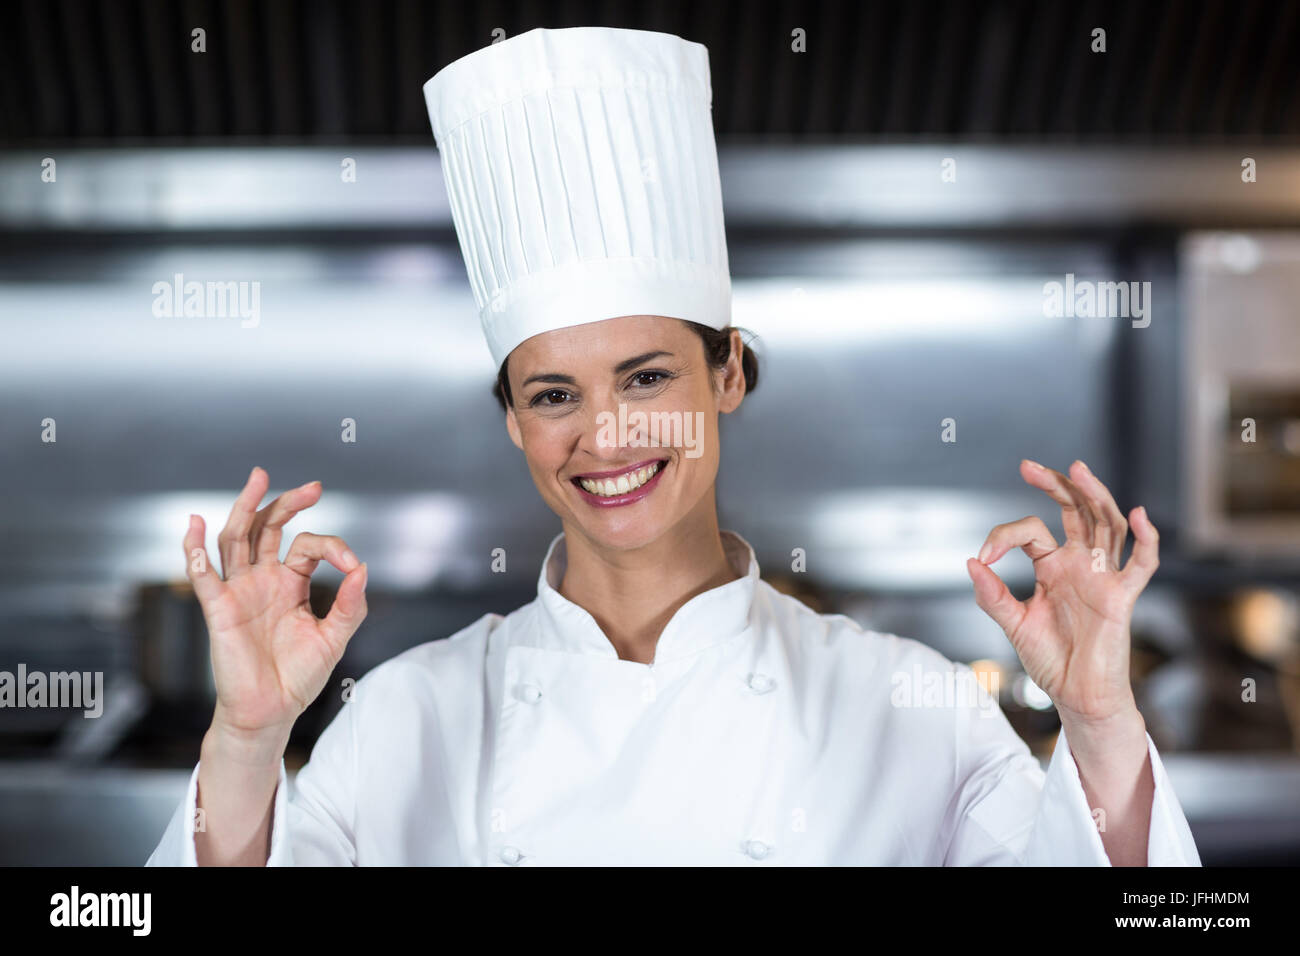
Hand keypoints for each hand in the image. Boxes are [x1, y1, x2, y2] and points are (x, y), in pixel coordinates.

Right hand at [184, 466, 367, 738]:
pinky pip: (202, 574)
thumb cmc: (299, 676)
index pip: (308, 546)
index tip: (352, 566)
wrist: (271, 711)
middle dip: (286, 503)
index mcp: (291, 583)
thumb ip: (351, 604)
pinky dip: (194, 548)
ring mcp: (239, 591)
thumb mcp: (335, 637)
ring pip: (236, 539)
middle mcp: (263, 580)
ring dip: (245, 507)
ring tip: (258, 478)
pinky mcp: (219, 608)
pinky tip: (195, 523)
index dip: (333, 547)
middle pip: (267, 528)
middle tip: (313, 487)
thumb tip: (363, 568)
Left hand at [966, 459, 1158, 724]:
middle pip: (1075, 512)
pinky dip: (1147, 540)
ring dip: (1095, 496)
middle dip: (1055, 486)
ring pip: (1106, 525)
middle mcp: (1079, 565)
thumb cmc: (1050, 660)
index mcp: (1053, 567)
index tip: (984, 556)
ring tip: (1077, 470)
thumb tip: (971, 562)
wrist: (1076, 696)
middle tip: (1028, 466)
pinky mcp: (1122, 598)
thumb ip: (993, 595)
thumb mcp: (1013, 624)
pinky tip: (1139, 514)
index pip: (1031, 532)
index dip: (1004, 536)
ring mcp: (1103, 578)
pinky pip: (1141, 565)